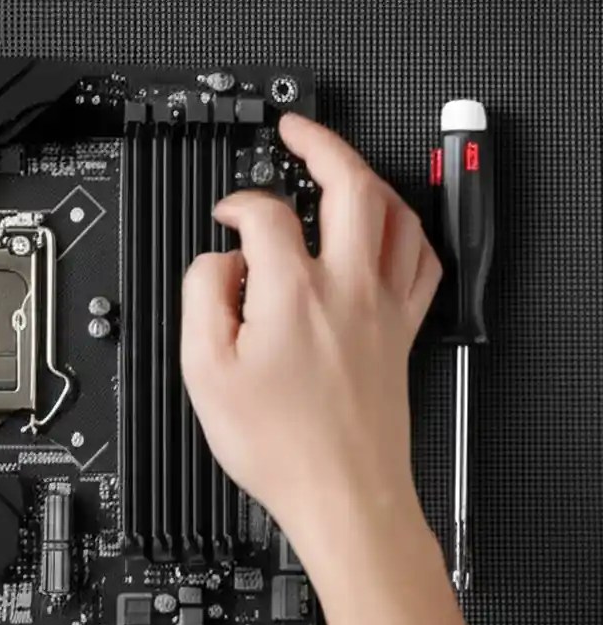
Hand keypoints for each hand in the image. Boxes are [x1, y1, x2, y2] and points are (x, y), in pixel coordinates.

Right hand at [180, 113, 440, 542]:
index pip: (266, 215)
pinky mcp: (402, 331)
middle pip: (351, 185)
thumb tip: (217, 260)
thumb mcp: (203, 370)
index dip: (237, 204)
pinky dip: (406, 231)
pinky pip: (423, 261)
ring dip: (368, 178)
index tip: (223, 215)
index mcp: (294, 292)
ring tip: (341, 168)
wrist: (342, 494)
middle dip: (322, 145)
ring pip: (396, 214)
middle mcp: (348, 289)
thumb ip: (202, 296)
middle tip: (296, 131)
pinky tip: (389, 231)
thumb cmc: (279, 446)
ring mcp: (383, 307)